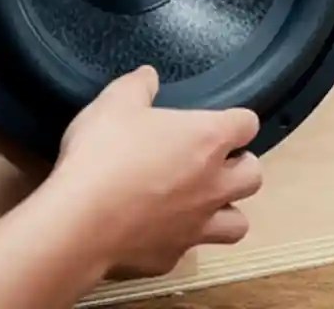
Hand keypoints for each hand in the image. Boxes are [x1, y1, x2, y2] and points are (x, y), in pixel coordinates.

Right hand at [50, 65, 263, 277]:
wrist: (79, 223)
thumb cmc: (102, 154)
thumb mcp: (113, 103)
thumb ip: (137, 86)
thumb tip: (149, 75)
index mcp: (206, 140)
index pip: (247, 124)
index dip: (236, 121)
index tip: (218, 122)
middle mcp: (213, 184)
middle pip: (254, 176)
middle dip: (240, 167)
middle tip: (212, 162)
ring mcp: (197, 226)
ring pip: (238, 223)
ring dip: (225, 210)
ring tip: (199, 203)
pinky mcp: (172, 258)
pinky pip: (189, 249)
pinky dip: (178, 239)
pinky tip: (153, 231)